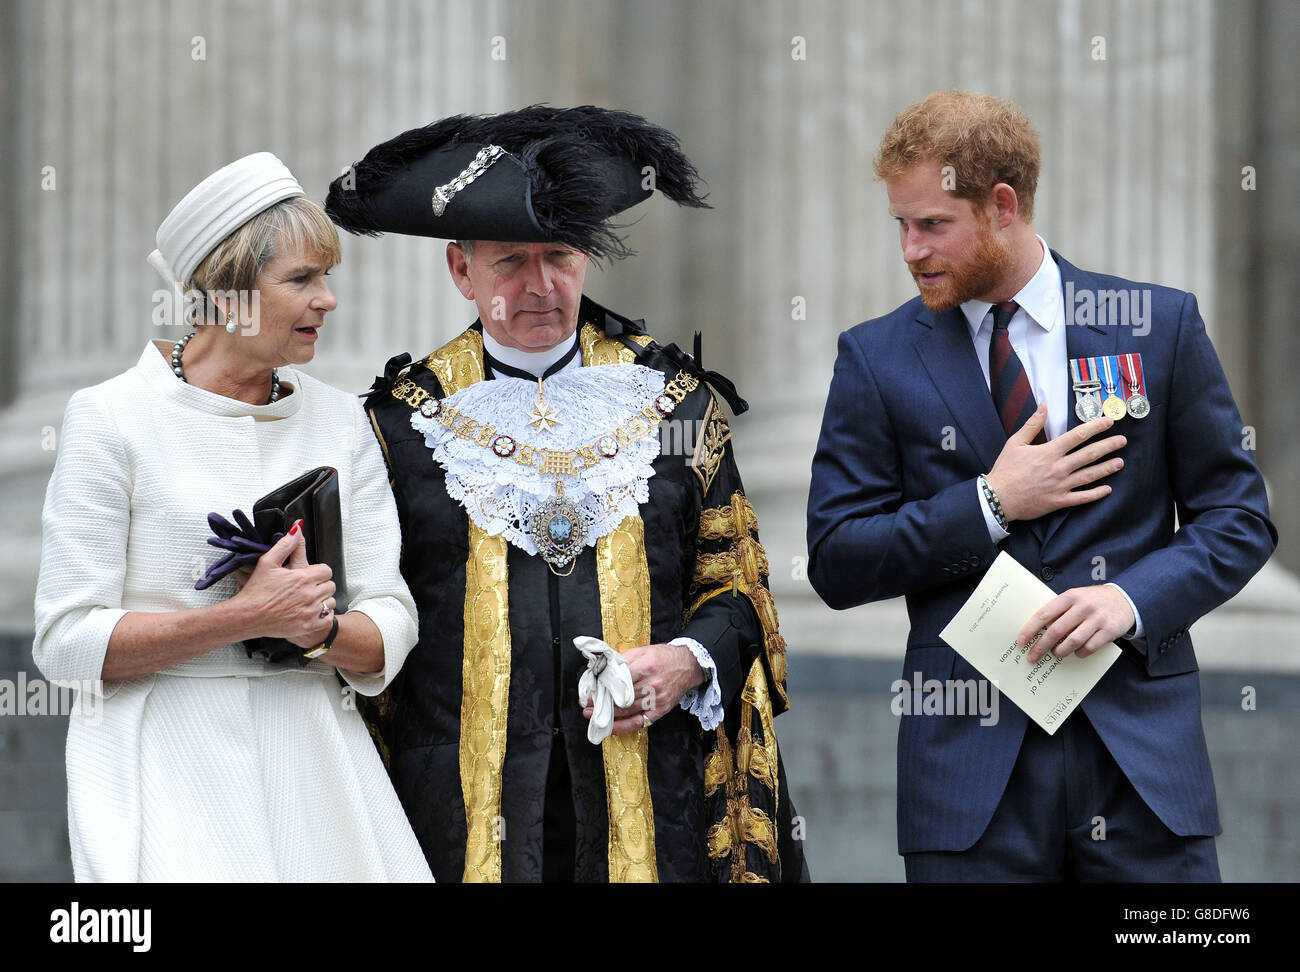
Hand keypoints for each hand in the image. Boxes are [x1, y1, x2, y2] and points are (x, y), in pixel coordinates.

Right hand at [229, 522, 334, 647]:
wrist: (246, 617)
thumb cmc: (255, 591)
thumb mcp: (267, 562)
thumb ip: (285, 544)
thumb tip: (297, 527)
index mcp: (302, 578)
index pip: (326, 570)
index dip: (318, 571)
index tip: (309, 575)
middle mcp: (309, 595)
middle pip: (330, 586)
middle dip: (320, 585)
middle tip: (307, 587)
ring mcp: (309, 612)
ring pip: (330, 602)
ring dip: (322, 600)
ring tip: (308, 600)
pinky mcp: (307, 626)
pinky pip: (327, 619)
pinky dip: (322, 616)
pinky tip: (310, 612)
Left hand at [581, 642, 704, 735]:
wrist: (689, 665)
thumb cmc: (664, 656)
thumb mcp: (642, 651)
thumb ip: (623, 660)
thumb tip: (603, 670)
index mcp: (646, 667)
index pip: (618, 681)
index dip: (602, 688)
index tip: (589, 692)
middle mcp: (652, 685)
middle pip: (621, 699)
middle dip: (601, 704)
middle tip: (587, 706)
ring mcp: (657, 700)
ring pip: (627, 711)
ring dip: (608, 715)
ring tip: (593, 716)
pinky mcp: (661, 710)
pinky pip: (639, 722)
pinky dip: (623, 727)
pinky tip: (611, 728)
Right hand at [985, 406, 1126, 522]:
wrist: (998, 498)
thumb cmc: (1005, 470)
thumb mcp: (1015, 443)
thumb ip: (1032, 424)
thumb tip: (1044, 406)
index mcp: (1049, 452)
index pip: (1077, 436)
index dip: (1095, 428)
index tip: (1108, 422)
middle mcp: (1058, 468)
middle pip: (1089, 454)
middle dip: (1108, 446)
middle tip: (1122, 441)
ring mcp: (1060, 486)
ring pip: (1089, 475)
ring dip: (1106, 468)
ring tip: (1120, 462)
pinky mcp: (1059, 501)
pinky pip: (1082, 498)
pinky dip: (1096, 494)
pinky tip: (1107, 489)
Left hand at [1016, 585, 1134, 662]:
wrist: (1124, 599)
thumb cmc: (1092, 600)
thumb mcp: (1075, 597)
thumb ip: (1059, 609)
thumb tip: (1036, 630)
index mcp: (1070, 596)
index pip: (1044, 614)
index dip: (1030, 629)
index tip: (1021, 641)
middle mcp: (1083, 606)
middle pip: (1056, 630)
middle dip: (1041, 646)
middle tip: (1032, 656)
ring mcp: (1097, 619)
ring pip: (1073, 641)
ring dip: (1060, 651)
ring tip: (1056, 653)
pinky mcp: (1109, 630)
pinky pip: (1090, 647)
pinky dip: (1080, 653)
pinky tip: (1076, 652)